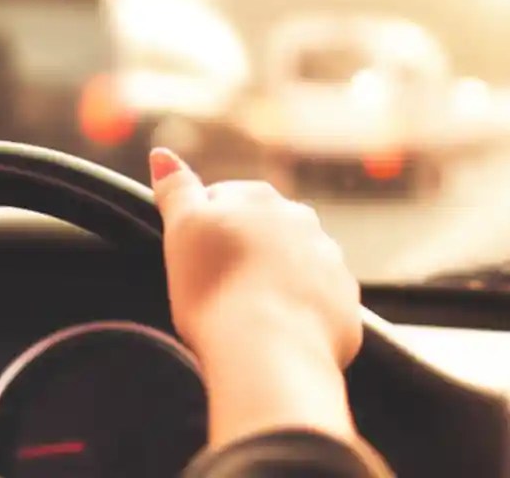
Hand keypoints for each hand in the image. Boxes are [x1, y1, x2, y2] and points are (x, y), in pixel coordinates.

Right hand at [150, 148, 362, 444]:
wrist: (269, 352)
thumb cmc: (215, 290)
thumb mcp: (182, 232)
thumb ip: (176, 190)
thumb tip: (162, 156)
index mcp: (262, 199)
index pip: (226, 200)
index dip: (206, 230)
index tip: (195, 260)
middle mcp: (304, 223)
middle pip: (267, 232)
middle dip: (248, 253)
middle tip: (219, 290)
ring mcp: (331, 266)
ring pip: (298, 268)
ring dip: (278, 284)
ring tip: (250, 318)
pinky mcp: (347, 308)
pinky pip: (320, 307)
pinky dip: (301, 318)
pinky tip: (279, 338)